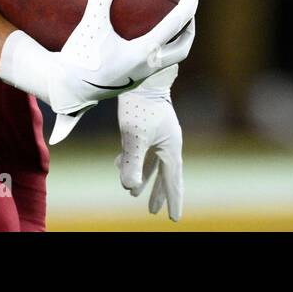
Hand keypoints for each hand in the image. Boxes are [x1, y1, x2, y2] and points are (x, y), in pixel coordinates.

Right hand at [0, 0, 197, 144]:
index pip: (174, 27)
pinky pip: (150, 62)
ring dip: (173, 42)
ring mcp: (139, 77)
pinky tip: (138, 38)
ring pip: (167, 59)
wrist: (66, 91)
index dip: (187, 9)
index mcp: (144, 53)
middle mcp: (147, 67)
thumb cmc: (80, 59)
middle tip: (188, 15)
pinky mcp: (128, 81)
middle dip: (188, 31)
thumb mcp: (90, 25)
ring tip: (170, 26)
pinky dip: (154, 48)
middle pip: (180, 50)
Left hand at [116, 63, 185, 220]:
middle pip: (165, 173)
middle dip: (158, 192)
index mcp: (171, 147)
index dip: (173, 199)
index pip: (173, 180)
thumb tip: (130, 187)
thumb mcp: (134, 137)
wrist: (139, 72)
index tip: (174, 218)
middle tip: (154, 211)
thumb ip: (132, 163)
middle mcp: (168, 140)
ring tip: (134, 194)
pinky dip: (133, 159)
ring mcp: (158, 131)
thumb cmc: (139, 104)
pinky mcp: (146, 122)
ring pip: (152, 161)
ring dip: (144, 177)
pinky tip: (118, 163)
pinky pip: (142, 148)